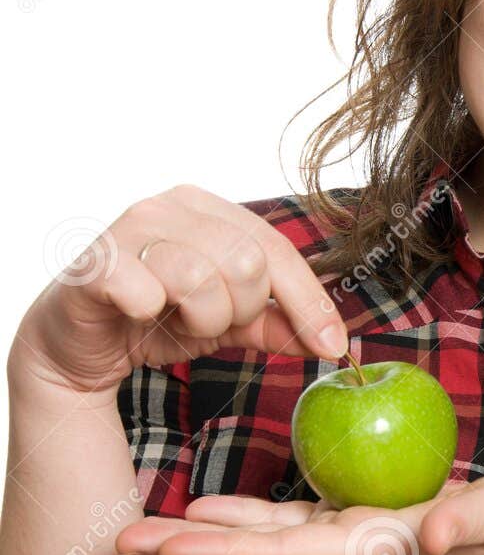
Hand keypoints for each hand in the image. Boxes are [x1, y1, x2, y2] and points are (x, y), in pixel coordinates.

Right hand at [10, 183, 349, 399]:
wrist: (79, 346)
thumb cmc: (154, 320)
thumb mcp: (229, 323)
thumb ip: (276, 324)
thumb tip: (331, 340)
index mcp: (208, 208)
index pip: (278, 250)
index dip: (310, 302)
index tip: (333, 348)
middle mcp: (170, 206)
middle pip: (247, 265)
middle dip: (239, 311)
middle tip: (206, 322)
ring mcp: (130, 228)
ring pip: (203, 278)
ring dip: (199, 321)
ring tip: (175, 321)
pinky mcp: (98, 263)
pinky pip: (147, 290)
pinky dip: (152, 314)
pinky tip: (139, 315)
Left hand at [113, 470, 483, 554]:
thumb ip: (477, 518)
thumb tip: (440, 530)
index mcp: (374, 550)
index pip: (285, 551)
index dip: (226, 548)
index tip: (169, 544)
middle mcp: (348, 551)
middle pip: (254, 551)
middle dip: (189, 548)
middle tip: (119, 541)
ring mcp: (348, 541)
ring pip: (261, 539)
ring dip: (203, 536)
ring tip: (145, 527)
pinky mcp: (356, 526)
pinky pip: (286, 523)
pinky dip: (241, 520)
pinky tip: (206, 509)